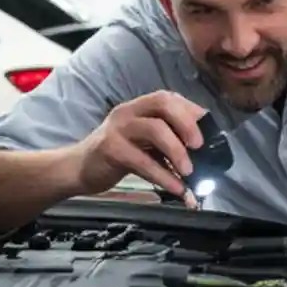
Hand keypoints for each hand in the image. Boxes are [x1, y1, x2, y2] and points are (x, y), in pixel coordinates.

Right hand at [68, 91, 206, 207]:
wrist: (78, 169)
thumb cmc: (118, 155)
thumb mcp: (145, 143)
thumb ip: (169, 141)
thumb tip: (204, 156)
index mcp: (141, 106)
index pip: (170, 98)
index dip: (192, 113)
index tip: (208, 134)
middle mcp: (130, 111)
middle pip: (163, 103)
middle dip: (187, 124)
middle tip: (200, 147)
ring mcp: (119, 128)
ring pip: (154, 129)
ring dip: (177, 151)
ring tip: (189, 173)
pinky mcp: (110, 149)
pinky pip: (142, 161)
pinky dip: (163, 176)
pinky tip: (177, 189)